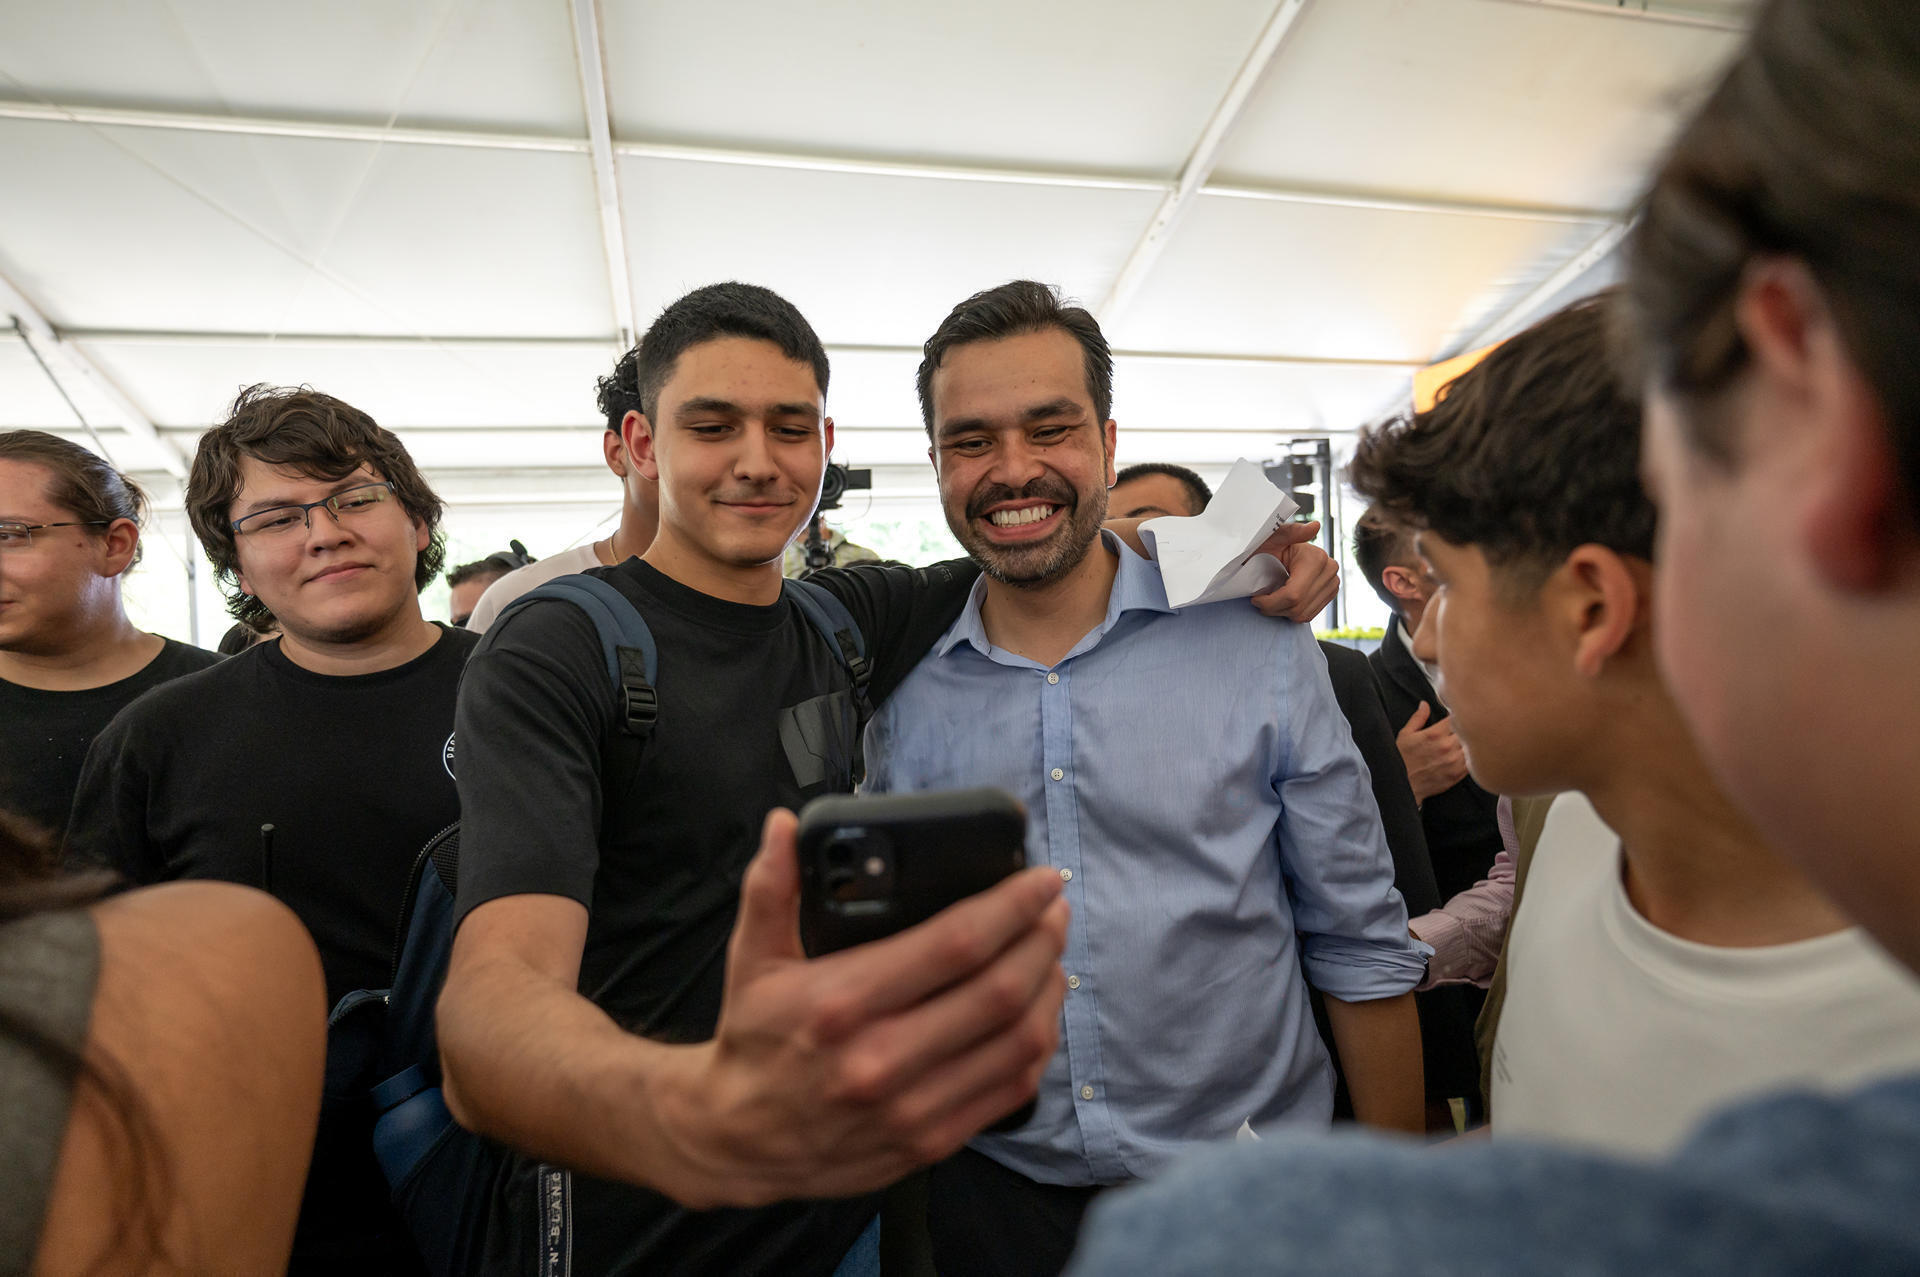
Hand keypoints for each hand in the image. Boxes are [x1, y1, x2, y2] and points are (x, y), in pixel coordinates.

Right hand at [652, 810, 1069, 1207]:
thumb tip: (783, 826)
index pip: (955, 944)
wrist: (739, 1142)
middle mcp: (882, 1059)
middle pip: (1000, 990)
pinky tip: (1039, 1010)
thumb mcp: (750, 959)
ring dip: (1049, 988)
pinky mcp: (930, 1141)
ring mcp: (912, 1107)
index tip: (1041, 880)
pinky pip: (1011, 1088)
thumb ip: (770, 888)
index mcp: (842, 1003)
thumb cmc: (754, 1041)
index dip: (1012, 906)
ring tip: (1052, 952)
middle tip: (1055, 908)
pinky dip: (1038, 1043)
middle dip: (1042, 939)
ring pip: (1017, 1041)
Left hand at [1250, 521, 1338, 622]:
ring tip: (1270, 600)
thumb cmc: (1269, 543)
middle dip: (1274, 609)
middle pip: (1297, 607)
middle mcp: (1330, 571)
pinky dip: (1291, 612)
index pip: (1293, 595)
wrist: (1281, 550)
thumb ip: (1290, 532)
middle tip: (1260, 601)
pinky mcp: (1330, 593)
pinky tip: (1282, 600)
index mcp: (1317, 558)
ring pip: (1302, 614)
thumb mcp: (1273, 537)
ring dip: (1281, 612)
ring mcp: (1333, 583)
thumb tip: (1314, 526)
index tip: (1256, 598)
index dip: (1271, 602)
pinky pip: (1308, 615)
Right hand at [1397, 701, 1467, 803]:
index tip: (1455, 716)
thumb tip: (1424, 704)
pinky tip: (1463, 755)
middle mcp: (1447, 747)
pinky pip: (1472, 763)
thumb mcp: (1405, 735)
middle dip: (1465, 728)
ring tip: (1462, 742)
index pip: (1456, 717)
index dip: (1456, 715)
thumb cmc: (1401, 759)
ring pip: (1472, 746)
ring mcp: (1453, 762)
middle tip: (1461, 728)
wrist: (1402, 786)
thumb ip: (1418, 718)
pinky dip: (1470, 758)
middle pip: (1467, 731)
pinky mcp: (1457, 775)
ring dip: (1469, 743)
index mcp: (1434, 734)